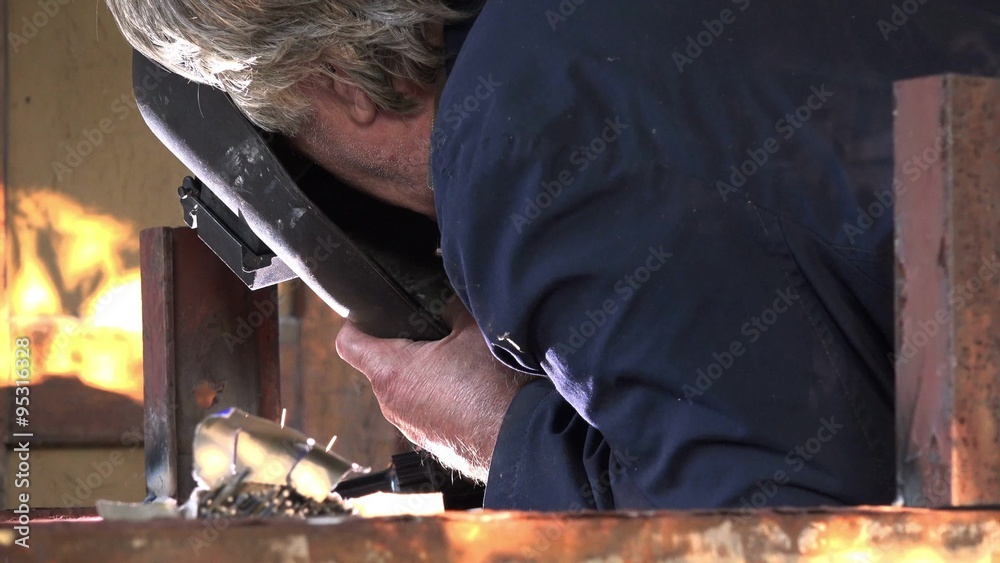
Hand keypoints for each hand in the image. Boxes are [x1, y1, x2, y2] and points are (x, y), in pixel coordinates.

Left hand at [335, 303, 531, 481]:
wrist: (521, 439)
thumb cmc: (494, 384)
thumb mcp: (474, 328)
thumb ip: (451, 307)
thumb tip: (446, 299)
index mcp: (391, 371)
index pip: (348, 343)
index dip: (356, 322)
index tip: (371, 313)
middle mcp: (392, 403)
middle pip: (381, 365)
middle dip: (403, 345)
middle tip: (434, 331)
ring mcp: (410, 427)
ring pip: (405, 389)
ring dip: (424, 374)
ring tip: (458, 362)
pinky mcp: (431, 443)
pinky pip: (425, 411)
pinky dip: (439, 398)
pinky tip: (470, 390)